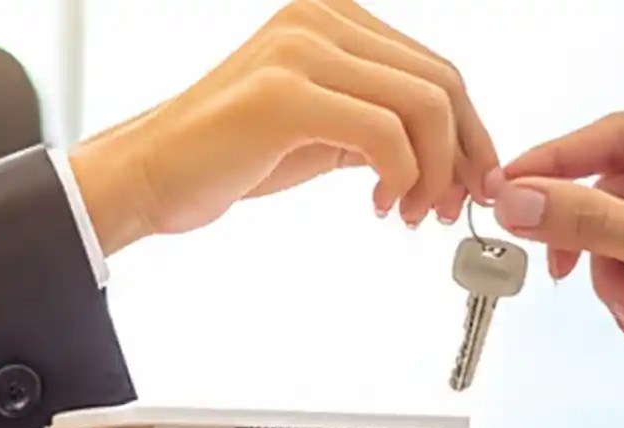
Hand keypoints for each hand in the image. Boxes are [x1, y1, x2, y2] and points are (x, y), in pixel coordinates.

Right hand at [71, 0, 497, 252]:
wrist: (153, 174)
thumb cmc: (232, 153)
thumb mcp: (325, 127)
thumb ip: (383, 123)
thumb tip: (456, 158)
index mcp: (334, 17)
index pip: (436, 69)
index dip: (468, 133)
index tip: (470, 183)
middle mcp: (321, 17)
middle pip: (441, 84)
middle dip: (461, 157)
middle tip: (450, 209)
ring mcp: (302, 49)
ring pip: (423, 107)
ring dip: (433, 173)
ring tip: (410, 213)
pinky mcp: (286, 93)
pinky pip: (385, 134)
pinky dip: (401, 179)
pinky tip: (380, 206)